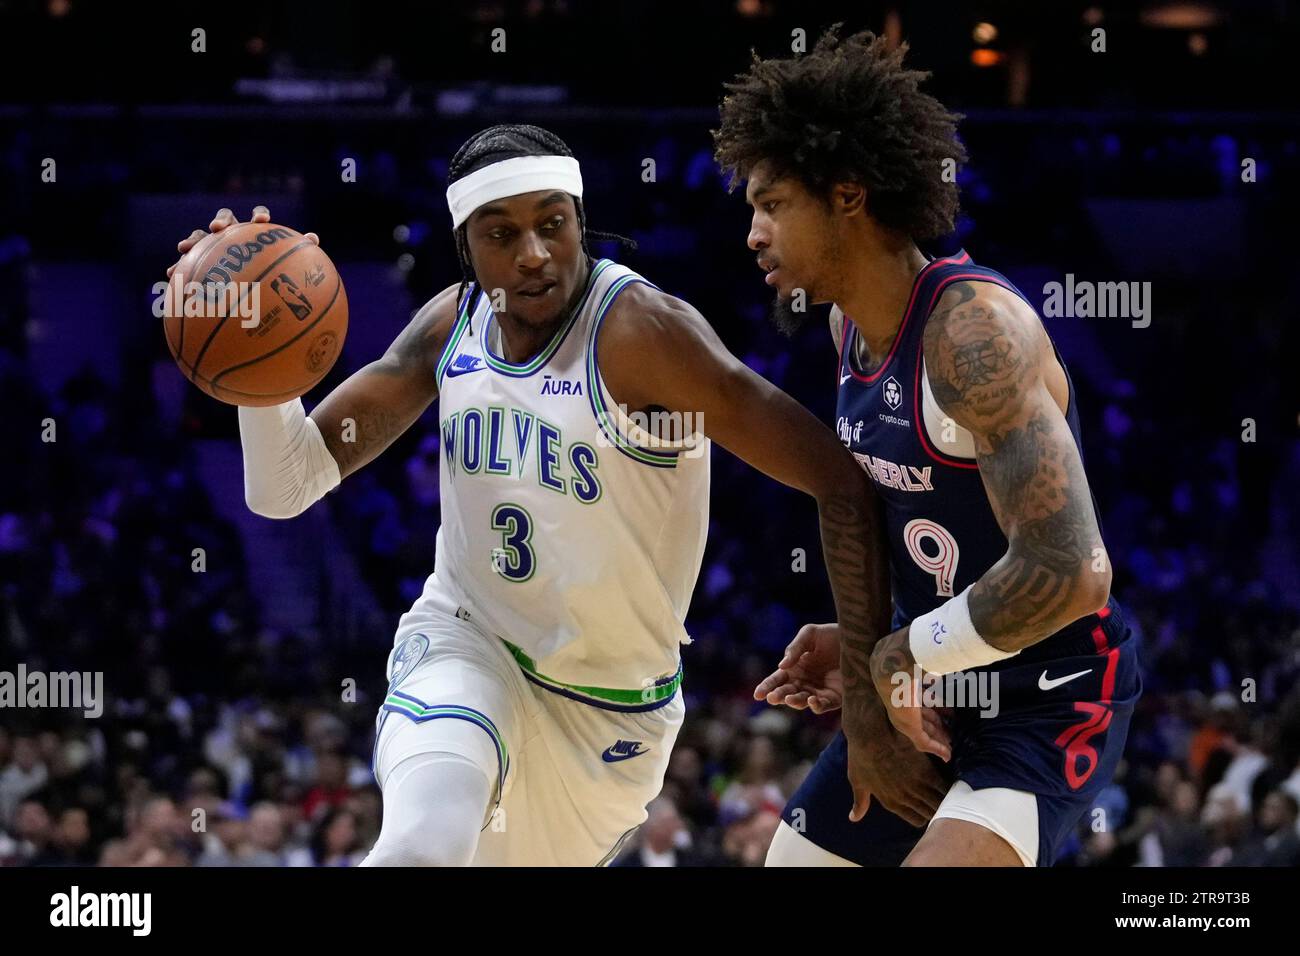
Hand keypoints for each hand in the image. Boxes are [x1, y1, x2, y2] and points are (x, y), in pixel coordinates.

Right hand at [166, 205, 317, 280]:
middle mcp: (233, 236)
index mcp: (256, 235)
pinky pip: (185, 263)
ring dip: (193, 240)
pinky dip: (178, 266)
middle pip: (225, 219)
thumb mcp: (283, 270)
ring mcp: (213, 248)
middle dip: (222, 221)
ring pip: (200, 237)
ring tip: (184, 248)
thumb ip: (297, 254)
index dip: (259, 216)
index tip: (261, 222)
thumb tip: (313, 239)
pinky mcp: (197, 263)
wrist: (246, 296)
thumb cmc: (269, 280)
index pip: (257, 218)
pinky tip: (170, 275)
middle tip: (219, 229)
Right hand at [753, 622, 841, 713]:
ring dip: (795, 702)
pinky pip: (823, 706)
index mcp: (794, 668)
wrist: (858, 638)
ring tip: (791, 699)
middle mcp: (804, 682)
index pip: (776, 680)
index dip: (766, 687)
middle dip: (779, 696)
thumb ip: (794, 648)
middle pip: (787, 693)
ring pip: (802, 701)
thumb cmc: (831, 634)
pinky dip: (817, 706)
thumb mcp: (810, 634)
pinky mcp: (835, 698)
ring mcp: (818, 691)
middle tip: (773, 697)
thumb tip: (781, 666)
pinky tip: (812, 701)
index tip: (758, 695)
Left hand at [845, 721, 949, 826]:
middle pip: (932, 814)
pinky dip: (952, 788)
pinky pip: (945, 787)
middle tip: (949, 804)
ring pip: (941, 803)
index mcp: (891, 802)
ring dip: (949, 802)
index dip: (926, 816)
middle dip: (940, 811)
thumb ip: (860, 803)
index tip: (931, 809)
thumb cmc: (861, 754)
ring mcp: (917, 786)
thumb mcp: (857, 781)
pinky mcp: (926, 771)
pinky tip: (957, 784)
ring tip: (957, 797)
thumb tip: (853, 819)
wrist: (870, 731)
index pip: (917, 820)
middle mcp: (906, 799)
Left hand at [867, 625, 952, 761]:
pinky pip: (924, 742)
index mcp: (904, 688)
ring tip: (951, 745)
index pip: (921, 702)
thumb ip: (932, 666)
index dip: (936, 708)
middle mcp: (902, 704)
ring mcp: (904, 716)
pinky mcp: (908, 726)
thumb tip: (946, 661)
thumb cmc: (909, 659)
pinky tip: (947, 755)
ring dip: (938, 739)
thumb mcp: (922, 664)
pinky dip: (936, 748)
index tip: (950, 713)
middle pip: (922, 719)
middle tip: (951, 733)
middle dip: (937, 726)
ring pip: (923, 732)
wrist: (893, 666)